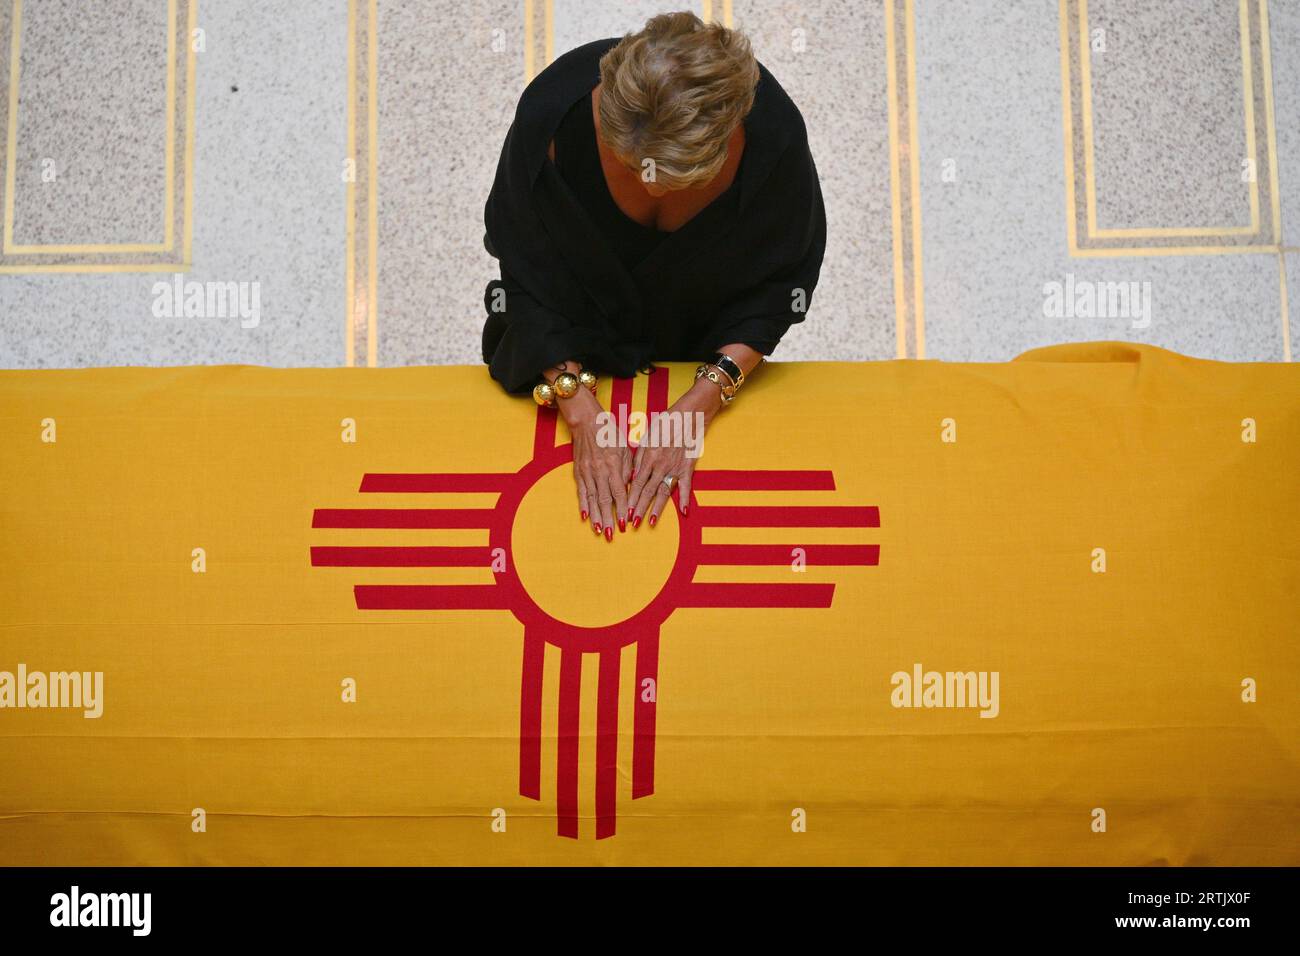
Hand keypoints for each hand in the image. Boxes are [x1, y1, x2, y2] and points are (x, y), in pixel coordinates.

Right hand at [562, 387, 630, 540]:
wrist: (587, 423)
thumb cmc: (610, 434)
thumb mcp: (625, 449)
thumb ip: (628, 470)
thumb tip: (629, 489)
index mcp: (614, 465)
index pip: (620, 493)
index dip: (623, 510)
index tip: (626, 523)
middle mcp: (600, 471)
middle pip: (605, 500)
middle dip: (609, 519)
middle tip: (612, 535)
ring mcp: (587, 472)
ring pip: (592, 499)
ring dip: (596, 516)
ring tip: (599, 530)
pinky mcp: (578, 472)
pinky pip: (581, 492)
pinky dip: (583, 505)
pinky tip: (585, 516)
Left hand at [627, 378, 722, 527]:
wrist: (689, 414)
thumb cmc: (666, 422)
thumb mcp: (647, 436)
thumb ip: (639, 457)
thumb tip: (632, 476)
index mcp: (648, 457)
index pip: (636, 483)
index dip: (629, 498)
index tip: (623, 510)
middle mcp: (660, 465)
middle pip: (647, 491)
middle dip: (638, 508)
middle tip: (631, 523)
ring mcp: (674, 467)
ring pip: (663, 492)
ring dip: (656, 508)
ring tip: (649, 522)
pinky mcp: (688, 467)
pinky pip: (686, 486)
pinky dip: (685, 499)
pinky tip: (684, 512)